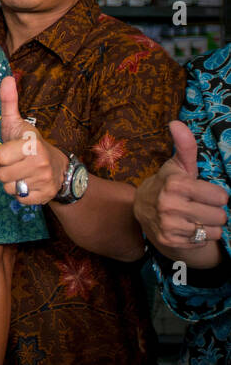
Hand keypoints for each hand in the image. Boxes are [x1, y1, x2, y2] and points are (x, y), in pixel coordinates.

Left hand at [0, 76, 66, 205]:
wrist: (58, 166)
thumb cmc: (29, 143)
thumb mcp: (17, 123)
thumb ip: (9, 102)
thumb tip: (6, 78)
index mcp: (32, 144)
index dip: (1, 154)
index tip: (11, 150)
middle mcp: (40, 163)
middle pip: (1, 174)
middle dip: (5, 169)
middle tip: (16, 163)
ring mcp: (44, 181)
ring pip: (8, 187)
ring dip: (11, 181)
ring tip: (22, 172)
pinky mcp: (44, 196)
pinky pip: (19, 199)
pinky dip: (20, 193)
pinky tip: (28, 183)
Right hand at [135, 121, 227, 254]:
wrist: (143, 209)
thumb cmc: (168, 184)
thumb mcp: (178, 165)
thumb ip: (185, 145)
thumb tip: (176, 122)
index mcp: (175, 185)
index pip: (220, 196)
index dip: (215, 195)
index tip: (202, 193)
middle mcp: (170, 205)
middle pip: (220, 215)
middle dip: (214, 211)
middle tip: (199, 206)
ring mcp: (169, 225)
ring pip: (214, 230)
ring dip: (209, 225)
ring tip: (195, 217)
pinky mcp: (170, 240)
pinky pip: (203, 241)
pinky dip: (199, 236)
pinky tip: (187, 228)